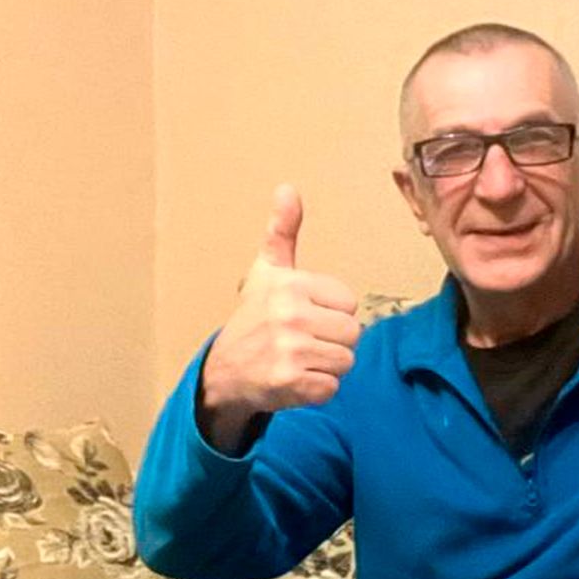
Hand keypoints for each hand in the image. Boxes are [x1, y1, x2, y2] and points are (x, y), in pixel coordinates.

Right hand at [199, 185, 360, 449]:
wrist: (224, 371)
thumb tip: (287, 188)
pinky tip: (296, 380)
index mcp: (291, 285)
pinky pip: (331, 389)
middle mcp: (290, 315)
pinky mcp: (289, 382)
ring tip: (301, 360)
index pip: (349, 304)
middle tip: (305, 342)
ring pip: (346, 361)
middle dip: (334, 342)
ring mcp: (290, 350)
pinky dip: (318, 390)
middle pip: (353, 334)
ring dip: (327, 367)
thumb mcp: (267, 271)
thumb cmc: (254, 317)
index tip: (305, 315)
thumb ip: (282, 232)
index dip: (332, 313)